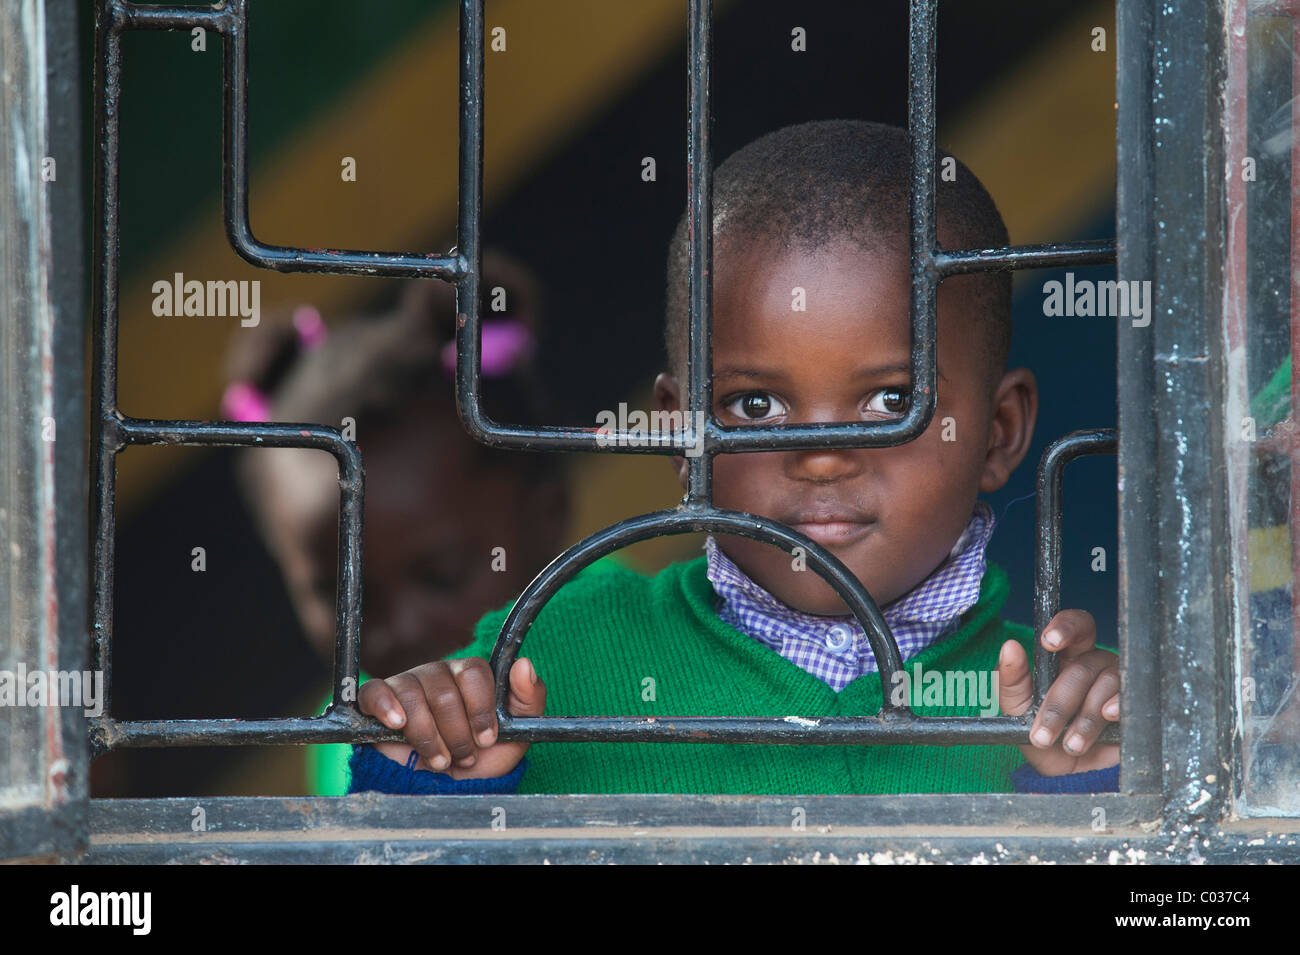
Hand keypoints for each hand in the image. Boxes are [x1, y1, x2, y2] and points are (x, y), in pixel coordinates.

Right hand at [357, 657, 545, 778]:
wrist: (442, 789)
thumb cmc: (479, 757)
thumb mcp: (514, 735)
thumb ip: (528, 699)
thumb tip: (524, 664)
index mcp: (469, 675)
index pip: (474, 672)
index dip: (480, 709)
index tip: (486, 739)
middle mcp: (438, 674)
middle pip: (444, 692)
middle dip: (456, 734)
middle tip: (462, 756)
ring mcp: (407, 684)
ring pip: (413, 696)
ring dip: (428, 737)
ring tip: (437, 760)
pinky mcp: (378, 700)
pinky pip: (375, 690)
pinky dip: (386, 706)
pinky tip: (398, 724)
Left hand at [997, 610, 1118, 775]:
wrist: (1067, 777)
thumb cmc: (1044, 736)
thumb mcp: (1019, 711)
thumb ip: (1012, 681)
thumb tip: (1010, 647)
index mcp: (1068, 657)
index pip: (1075, 626)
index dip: (1066, 627)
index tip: (1048, 641)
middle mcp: (1097, 665)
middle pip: (1084, 665)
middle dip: (1059, 702)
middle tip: (1042, 734)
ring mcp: (1120, 684)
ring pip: (1106, 684)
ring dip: (1085, 718)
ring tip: (1070, 744)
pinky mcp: (1136, 706)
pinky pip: (1132, 699)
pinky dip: (1117, 708)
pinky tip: (1108, 718)